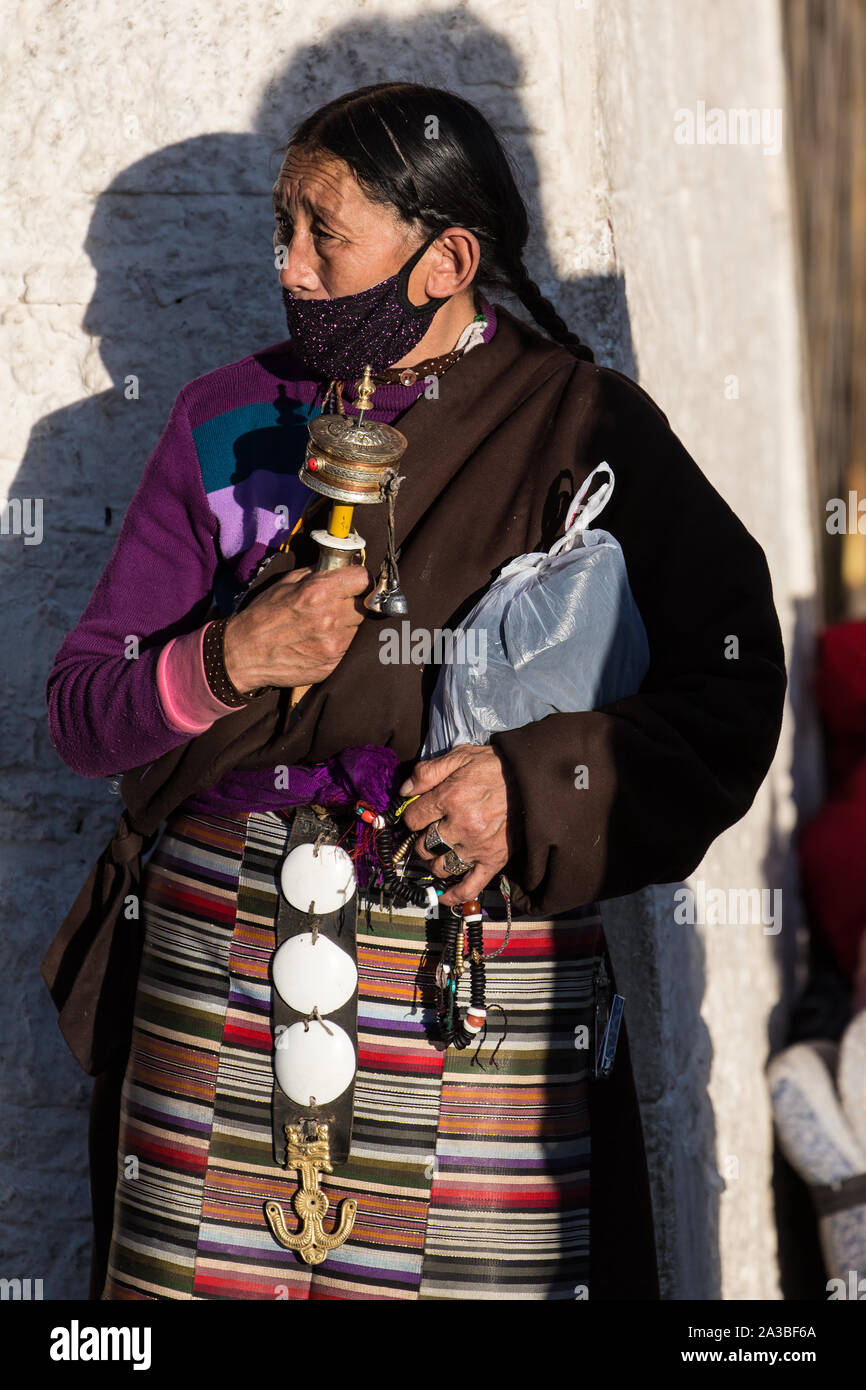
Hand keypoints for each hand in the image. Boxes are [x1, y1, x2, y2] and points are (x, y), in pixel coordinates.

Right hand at [222, 564, 370, 690]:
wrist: (244, 654)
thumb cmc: (263, 616)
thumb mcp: (287, 583)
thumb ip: (317, 573)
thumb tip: (341, 565)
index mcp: (318, 592)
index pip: (363, 579)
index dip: (360, 579)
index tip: (356, 582)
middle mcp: (330, 617)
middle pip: (366, 604)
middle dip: (356, 602)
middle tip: (342, 604)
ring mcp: (333, 644)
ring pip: (360, 628)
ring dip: (351, 624)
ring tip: (331, 624)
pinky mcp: (333, 664)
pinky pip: (351, 648)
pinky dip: (344, 643)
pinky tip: (325, 640)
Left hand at [400, 744, 523, 905]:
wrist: (533, 780)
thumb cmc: (496, 767)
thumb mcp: (460, 756)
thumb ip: (428, 771)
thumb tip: (404, 790)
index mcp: (450, 797)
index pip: (413, 818)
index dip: (411, 816)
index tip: (417, 814)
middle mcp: (461, 825)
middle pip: (424, 845)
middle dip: (420, 840)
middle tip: (427, 834)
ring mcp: (477, 846)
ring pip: (441, 866)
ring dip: (434, 862)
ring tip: (437, 853)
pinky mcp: (493, 860)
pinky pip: (470, 885)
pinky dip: (455, 895)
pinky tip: (445, 896)